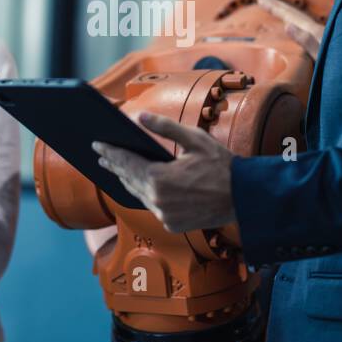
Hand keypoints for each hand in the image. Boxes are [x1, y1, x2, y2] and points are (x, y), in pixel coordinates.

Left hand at [92, 112, 236, 234]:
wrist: (245, 197)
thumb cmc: (222, 165)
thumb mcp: (195, 139)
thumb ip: (165, 127)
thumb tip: (140, 117)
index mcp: (160, 179)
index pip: (126, 163)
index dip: (110, 152)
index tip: (97, 144)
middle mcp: (158, 201)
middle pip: (129, 180)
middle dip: (115, 166)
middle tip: (101, 154)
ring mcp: (164, 216)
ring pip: (138, 195)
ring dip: (127, 181)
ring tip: (116, 169)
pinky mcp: (172, 225)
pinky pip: (152, 207)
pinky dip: (145, 194)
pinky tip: (140, 186)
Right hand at [256, 0, 324, 59]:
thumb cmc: (336, 61)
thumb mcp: (318, 51)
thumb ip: (304, 39)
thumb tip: (287, 25)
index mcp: (310, 29)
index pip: (286, 14)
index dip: (272, 6)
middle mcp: (313, 28)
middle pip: (290, 11)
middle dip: (274, 3)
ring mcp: (318, 34)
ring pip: (296, 17)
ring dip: (283, 10)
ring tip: (274, 7)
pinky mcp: (321, 41)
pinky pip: (303, 26)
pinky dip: (295, 21)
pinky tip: (294, 25)